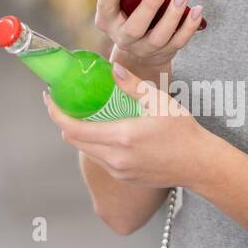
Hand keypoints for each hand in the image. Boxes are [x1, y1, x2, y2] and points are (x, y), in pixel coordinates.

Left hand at [42, 61, 207, 187]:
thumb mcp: (160, 102)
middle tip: (65, 102)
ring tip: (86, 114)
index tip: (49, 98)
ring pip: (86, 151)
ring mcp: (119, 171)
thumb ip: (133, 85)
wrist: (199, 165)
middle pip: (74, 140)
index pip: (73, 129)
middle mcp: (115, 159)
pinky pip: (100, 159)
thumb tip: (112, 69)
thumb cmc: (183, 131)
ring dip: (80, 133)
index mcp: (121, 137)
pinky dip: (96, 144)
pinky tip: (106, 131)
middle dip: (64, 121)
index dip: (55, 113)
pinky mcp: (124, 178)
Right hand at [95, 0, 203, 78]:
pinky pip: (179, 41)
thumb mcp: (119, 6)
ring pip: (159, 36)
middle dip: (149, 6)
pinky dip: (189, 25)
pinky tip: (197, 10)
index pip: (105, 10)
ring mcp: (145, 49)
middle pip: (135, 28)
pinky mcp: (165, 53)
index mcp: (108, 22)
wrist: (138, 54)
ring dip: (173, 14)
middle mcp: (124, 40)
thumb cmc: (128, 16)